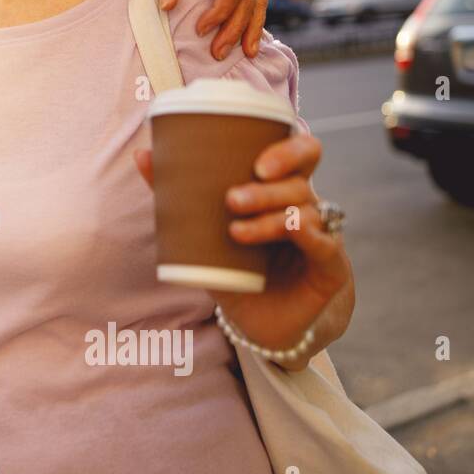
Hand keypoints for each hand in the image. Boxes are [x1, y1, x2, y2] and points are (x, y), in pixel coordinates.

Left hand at [134, 134, 353, 366]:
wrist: (260, 322)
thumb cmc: (234, 267)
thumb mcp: (204, 232)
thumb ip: (176, 193)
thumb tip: (141, 153)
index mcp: (281, 190)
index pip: (302, 153)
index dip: (288, 150)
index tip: (256, 163)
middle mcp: (306, 207)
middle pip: (298, 182)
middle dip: (265, 189)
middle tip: (231, 199)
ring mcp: (322, 235)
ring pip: (305, 212)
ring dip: (270, 218)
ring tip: (235, 231)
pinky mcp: (331, 267)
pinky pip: (326, 245)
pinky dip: (309, 236)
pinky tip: (293, 232)